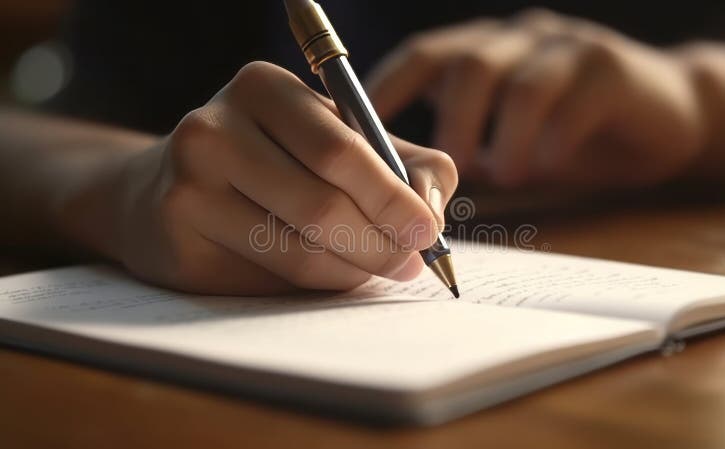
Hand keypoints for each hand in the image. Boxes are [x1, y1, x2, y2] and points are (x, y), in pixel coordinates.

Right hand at [103, 62, 456, 294]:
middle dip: (381, 244)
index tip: (427, 233)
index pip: (341, 150)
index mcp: (262, 88)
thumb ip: (404, 163)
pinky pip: (270, 279)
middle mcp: (213, 129)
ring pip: (298, 250)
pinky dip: (315, 284)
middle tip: (411, 263)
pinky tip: (329, 273)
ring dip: (353, 270)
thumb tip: (432, 210)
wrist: (165, 190)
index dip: (392, 198)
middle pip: (321, 205)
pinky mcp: (177, 243)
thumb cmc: (275, 161)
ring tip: (374, 267)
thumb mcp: (338, 139)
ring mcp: (187, 187)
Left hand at [367, 10, 704, 188]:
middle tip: (447, 174)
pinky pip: (573, 104)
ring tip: (506, 176)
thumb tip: (400, 181)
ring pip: (520, 84)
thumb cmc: (573, 134)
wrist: (669, 114)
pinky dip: (553, 141)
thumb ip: (466, 141)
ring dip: (505, 140)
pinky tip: (550, 167)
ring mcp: (568, 48)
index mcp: (488, 50)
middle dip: (451, 124)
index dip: (389, 88)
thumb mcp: (509, 136)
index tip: (361, 131)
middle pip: (468, 64)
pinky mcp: (614, 70)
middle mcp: (522, 38)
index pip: (425, 56)